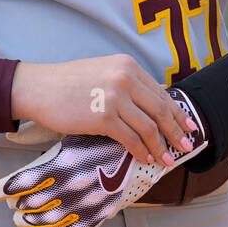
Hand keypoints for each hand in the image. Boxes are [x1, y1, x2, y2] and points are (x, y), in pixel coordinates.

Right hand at [10, 54, 198, 167]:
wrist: (39, 87)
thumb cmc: (68, 83)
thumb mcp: (103, 72)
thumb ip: (127, 84)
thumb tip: (150, 107)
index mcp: (128, 66)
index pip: (160, 92)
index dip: (177, 112)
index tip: (188, 126)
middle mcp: (125, 79)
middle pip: (160, 110)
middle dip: (176, 131)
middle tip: (187, 146)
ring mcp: (115, 98)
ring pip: (149, 127)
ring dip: (161, 146)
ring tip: (167, 159)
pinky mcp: (103, 117)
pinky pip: (131, 138)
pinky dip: (142, 151)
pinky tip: (146, 158)